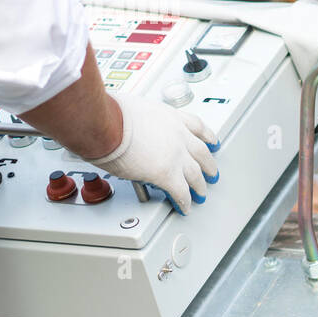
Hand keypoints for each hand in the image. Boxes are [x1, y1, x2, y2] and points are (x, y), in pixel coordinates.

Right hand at [87, 93, 218, 214]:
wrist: (105, 124)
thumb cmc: (110, 114)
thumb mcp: (131, 108)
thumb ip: (137, 119)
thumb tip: (125, 124)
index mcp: (168, 116)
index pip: (196, 126)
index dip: (206, 136)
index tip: (211, 141)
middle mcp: (177, 134)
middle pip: (201, 152)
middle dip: (208, 164)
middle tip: (211, 172)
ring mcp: (175, 154)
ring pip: (195, 174)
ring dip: (199, 186)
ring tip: (201, 194)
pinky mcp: (166, 173)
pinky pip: (181, 192)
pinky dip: (184, 201)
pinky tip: (185, 207)